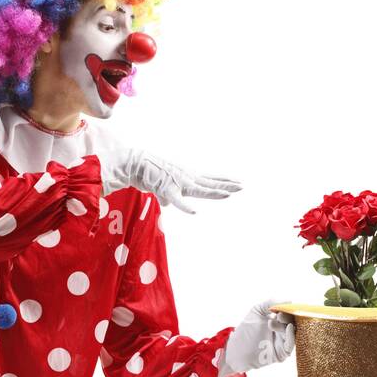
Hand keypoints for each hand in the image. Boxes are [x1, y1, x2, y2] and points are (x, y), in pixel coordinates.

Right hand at [89, 142, 241, 212]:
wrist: (134, 165)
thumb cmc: (149, 176)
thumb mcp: (162, 189)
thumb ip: (169, 197)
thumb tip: (171, 204)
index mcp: (187, 178)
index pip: (208, 181)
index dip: (222, 182)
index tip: (236, 183)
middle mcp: (186, 179)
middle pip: (209, 183)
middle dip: (226, 185)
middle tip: (242, 186)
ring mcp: (178, 183)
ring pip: (199, 189)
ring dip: (213, 192)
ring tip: (228, 194)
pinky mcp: (166, 188)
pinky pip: (177, 199)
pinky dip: (184, 206)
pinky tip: (194, 211)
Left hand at [217, 302, 295, 376]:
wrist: (236, 350)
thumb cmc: (245, 331)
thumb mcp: (256, 311)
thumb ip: (269, 303)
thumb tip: (289, 300)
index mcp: (278, 321)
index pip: (289, 313)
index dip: (289, 308)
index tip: (285, 305)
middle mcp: (283, 331)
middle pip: (293, 322)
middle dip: (288, 316)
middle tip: (279, 314)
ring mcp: (283, 342)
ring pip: (293, 332)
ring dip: (288, 324)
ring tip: (278, 318)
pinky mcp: (282, 353)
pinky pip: (291, 345)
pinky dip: (291, 335)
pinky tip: (289, 328)